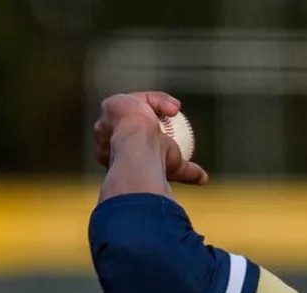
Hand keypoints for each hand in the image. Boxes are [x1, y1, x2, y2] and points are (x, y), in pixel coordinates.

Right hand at [93, 91, 208, 187]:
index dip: (149, 141)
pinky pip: (138, 100)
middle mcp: (103, 140)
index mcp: (111, 158)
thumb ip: (186, 171)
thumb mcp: (174, 169)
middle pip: (126, 126)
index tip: (169, 140)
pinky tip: (175, 107)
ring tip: (173, 113)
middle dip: (143, 122)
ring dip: (152, 109)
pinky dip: (158, 102)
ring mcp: (104, 122)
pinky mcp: (110, 105)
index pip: (131, 147)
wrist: (137, 150)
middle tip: (167, 124)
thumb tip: (204, 178)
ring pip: (131, 110)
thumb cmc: (153, 165)